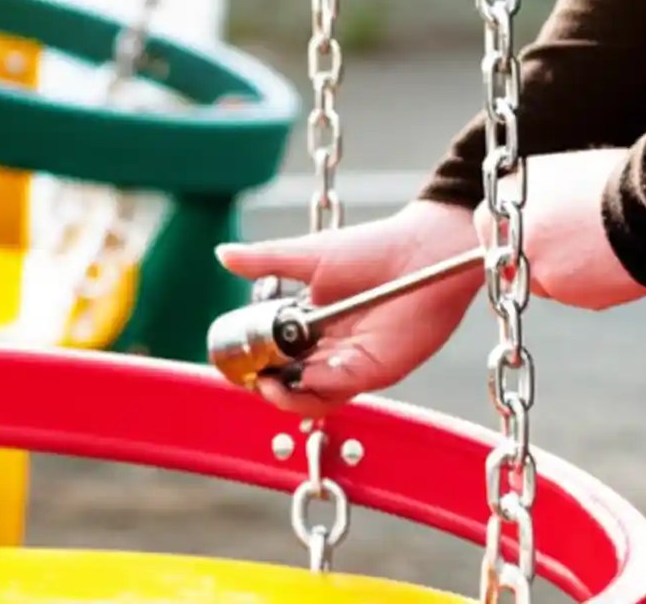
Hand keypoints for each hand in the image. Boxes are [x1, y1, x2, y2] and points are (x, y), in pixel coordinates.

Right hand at [215, 200, 483, 417]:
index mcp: (314, 325)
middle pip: (291, 385)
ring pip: (313, 397)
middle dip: (265, 387)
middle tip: (250, 376)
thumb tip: (222, 255)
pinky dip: (315, 389)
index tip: (236, 359)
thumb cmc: (374, 248)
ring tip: (266, 384)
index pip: (278, 357)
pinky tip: (298, 377)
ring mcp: (354, 362)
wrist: (423, 249)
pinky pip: (340, 389)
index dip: (255, 363)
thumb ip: (266, 261)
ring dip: (286, 398)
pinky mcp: (377, 369)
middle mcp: (333, 350)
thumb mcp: (309, 256)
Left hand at [475, 148, 645, 309]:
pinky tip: (615, 261)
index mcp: (505, 200)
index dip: (511, 231)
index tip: (532, 231)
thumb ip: (534, 195)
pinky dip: (594, 286)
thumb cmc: (612, 177)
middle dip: (539, 256)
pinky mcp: (565, 293)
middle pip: (516, 260)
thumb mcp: (558, 171)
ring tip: (602, 245)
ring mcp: (537, 270)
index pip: (487, 227)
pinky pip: (578, 295)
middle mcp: (513, 238)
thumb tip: (530, 208)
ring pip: (547, 282)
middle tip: (572, 241)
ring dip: (568, 273)